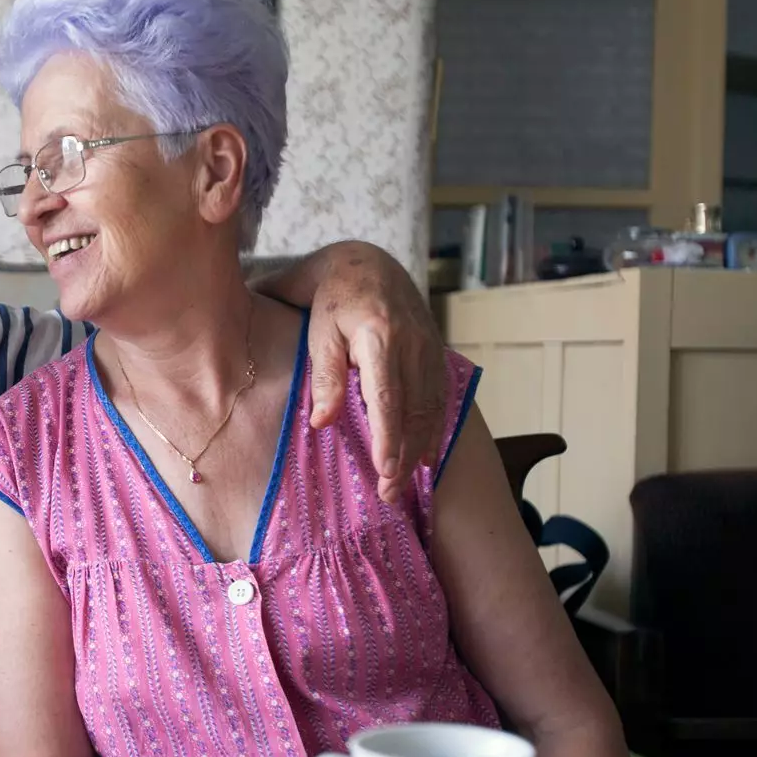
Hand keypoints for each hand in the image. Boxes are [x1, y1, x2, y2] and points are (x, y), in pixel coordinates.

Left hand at [301, 243, 445, 503]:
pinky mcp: (435, 351)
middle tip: (389, 493)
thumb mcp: (317, 330)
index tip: (386, 469)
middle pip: (414, 409)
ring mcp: (429, 346)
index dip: (389, 436)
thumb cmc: (328, 299)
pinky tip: (426, 456)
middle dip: (404, 455)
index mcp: (379, 334)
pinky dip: (433, 429)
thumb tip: (322, 423)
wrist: (365, 262)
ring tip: (402, 484)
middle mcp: (412, 342)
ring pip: (431, 407)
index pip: (387, 396)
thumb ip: (324, 375)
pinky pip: (439, 396)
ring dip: (420, 448)